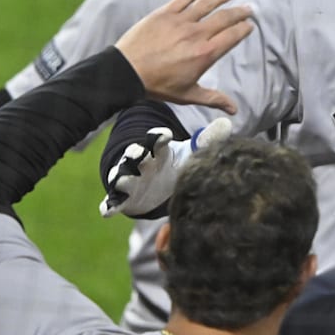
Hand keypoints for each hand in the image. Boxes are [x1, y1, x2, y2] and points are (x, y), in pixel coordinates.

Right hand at [98, 119, 231, 216]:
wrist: (153, 184)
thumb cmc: (171, 165)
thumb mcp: (188, 154)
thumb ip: (206, 141)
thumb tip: (227, 123)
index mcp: (156, 151)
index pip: (155, 140)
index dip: (158, 137)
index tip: (165, 134)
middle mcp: (140, 163)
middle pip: (134, 155)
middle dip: (135, 153)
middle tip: (138, 152)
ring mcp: (129, 180)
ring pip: (121, 176)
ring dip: (120, 177)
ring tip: (120, 179)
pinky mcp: (123, 198)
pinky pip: (113, 201)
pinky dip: (109, 205)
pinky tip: (107, 211)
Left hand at [115, 0, 253, 113]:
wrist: (128, 71)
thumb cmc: (158, 85)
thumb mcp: (188, 95)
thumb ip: (213, 99)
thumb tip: (234, 110)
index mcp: (205, 53)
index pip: (231, 36)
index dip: (243, 29)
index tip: (250, 25)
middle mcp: (197, 34)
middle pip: (224, 17)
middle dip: (239, 12)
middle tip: (248, 8)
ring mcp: (180, 21)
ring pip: (206, 3)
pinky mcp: (165, 13)